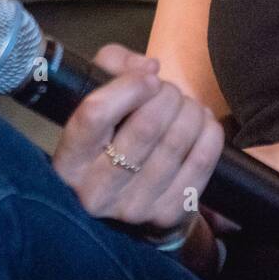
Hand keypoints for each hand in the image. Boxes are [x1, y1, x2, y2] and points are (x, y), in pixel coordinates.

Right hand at [52, 44, 224, 242]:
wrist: (128, 193)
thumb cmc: (110, 132)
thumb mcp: (97, 91)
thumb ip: (113, 64)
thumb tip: (150, 68)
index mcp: (69, 161)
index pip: (95, 114)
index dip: (130, 87)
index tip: (149, 78)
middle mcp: (95, 192)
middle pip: (145, 126)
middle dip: (168, 96)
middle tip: (169, 91)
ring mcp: (133, 209)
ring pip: (176, 142)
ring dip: (191, 112)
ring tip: (187, 105)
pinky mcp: (168, 215)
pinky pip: (201, 162)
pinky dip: (209, 133)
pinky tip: (204, 123)